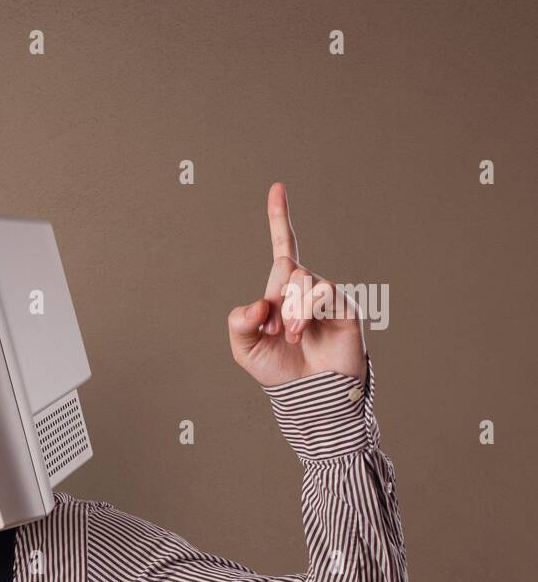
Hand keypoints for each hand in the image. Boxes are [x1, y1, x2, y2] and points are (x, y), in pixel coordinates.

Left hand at [227, 183, 366, 386]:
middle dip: (274, 299)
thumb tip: (256, 304)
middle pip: (285, 266)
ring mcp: (325, 295)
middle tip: (274, 331)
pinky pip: (322, 291)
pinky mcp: (344, 305)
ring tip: (291, 336)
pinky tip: (302, 331)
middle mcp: (305, 287)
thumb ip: (238, 324)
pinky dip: (305, 311)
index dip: (279, 219)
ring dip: (290, 309)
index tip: (277, 187)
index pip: (283, 247)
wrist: (309, 394)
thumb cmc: (279, 371)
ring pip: (302, 278)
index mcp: (281, 291)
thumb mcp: (244, 349)